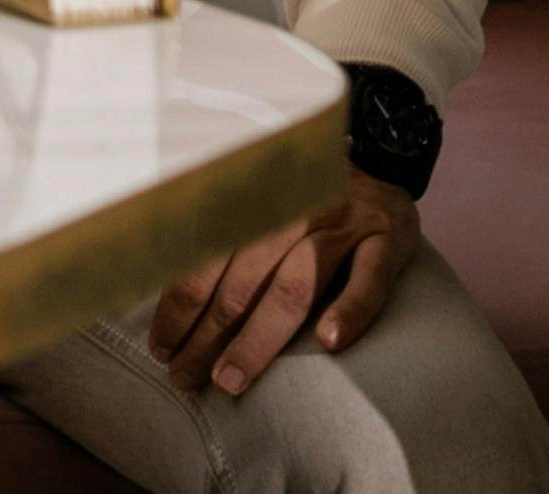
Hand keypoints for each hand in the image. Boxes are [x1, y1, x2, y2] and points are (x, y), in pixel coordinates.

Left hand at [148, 174, 420, 396]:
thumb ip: (221, 240)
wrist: (381, 169)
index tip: (160, 346)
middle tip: (184, 376)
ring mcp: (344, 222)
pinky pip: (370, 278)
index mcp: (254, 197)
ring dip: (259, 338)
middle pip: (244, 280)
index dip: (179, 304)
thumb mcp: (260, 204)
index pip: (206, 256)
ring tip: (230, 379)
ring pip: (295, 285)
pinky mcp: (388, 239)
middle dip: (207, 335)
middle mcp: (295, 206)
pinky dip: (350, 309)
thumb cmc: (305, 200)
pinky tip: (329, 341)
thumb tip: (160, 294)